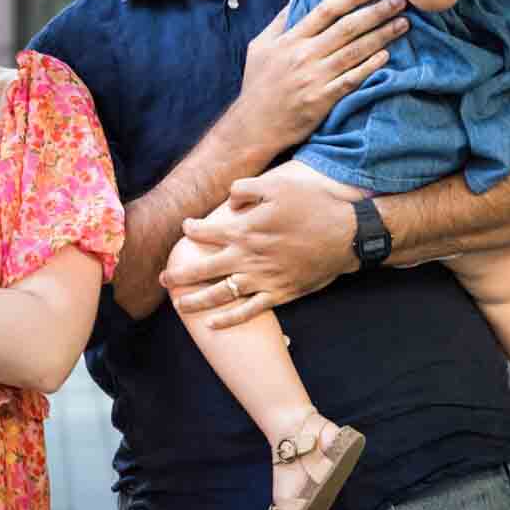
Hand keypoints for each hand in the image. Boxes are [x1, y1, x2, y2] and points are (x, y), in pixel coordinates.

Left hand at [159, 161, 357, 327]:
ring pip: (220, 295)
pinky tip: (213, 325)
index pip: (205, 232)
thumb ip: (245, 188)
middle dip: (180, 275)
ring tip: (179, 306)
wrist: (346, 235)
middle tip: (163, 280)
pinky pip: (248, 311)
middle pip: (203, 270)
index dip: (191, 230)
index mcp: (244, 230)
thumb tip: (227, 198)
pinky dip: (229, 320)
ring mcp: (262, 279)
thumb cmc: (312, 206)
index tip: (185, 229)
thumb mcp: (277, 185)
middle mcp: (247, 257)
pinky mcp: (279, 294)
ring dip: (197, 301)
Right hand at [231, 0, 406, 151]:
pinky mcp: (323, 99)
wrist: (254, 126)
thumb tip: (295, 0)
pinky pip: (352, 79)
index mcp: (290, 40)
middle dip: (376, 12)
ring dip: (382, 35)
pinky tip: (387, 55)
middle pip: (347, 28)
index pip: (326, 11)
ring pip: (355, 51)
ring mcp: (315, 78)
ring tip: (403, 23)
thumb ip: (278, 22)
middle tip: (399, 1)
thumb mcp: (258, 47)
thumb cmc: (257, 85)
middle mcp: (304, 55)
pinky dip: (370, 66)